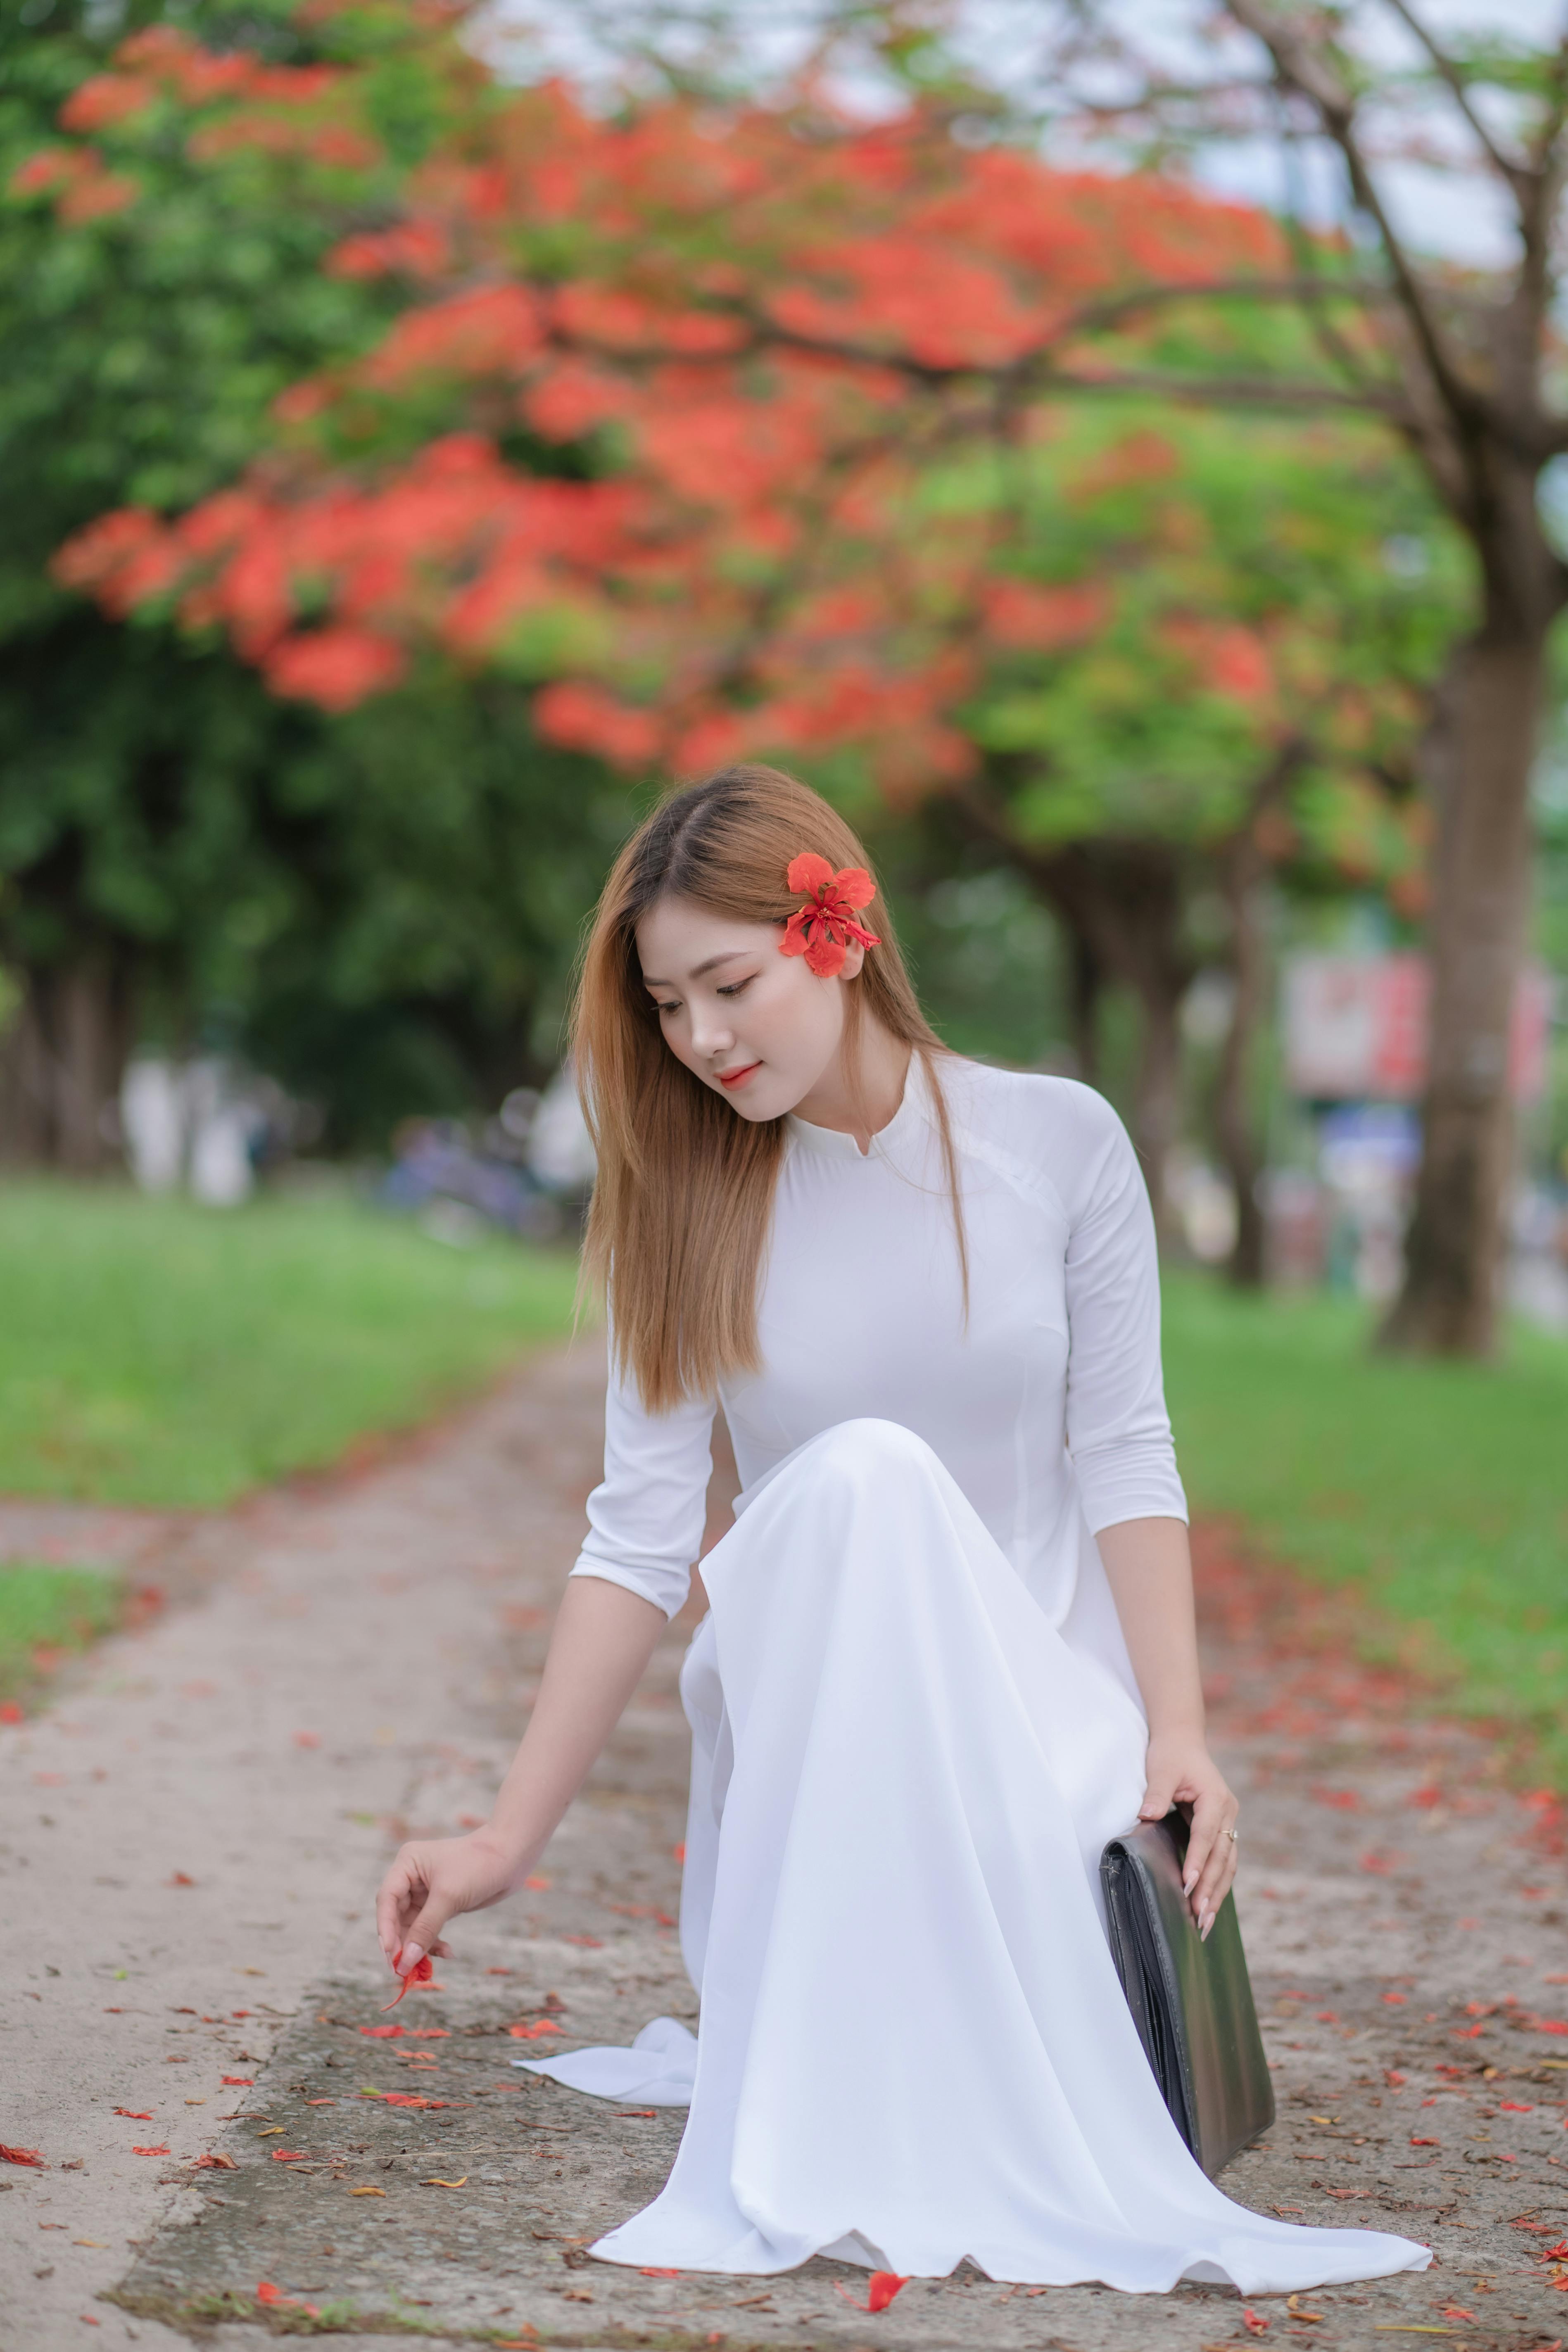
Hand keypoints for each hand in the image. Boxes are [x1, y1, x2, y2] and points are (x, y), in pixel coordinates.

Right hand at [375, 1829, 520, 1981]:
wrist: (512, 1857)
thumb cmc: (478, 1865)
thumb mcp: (449, 1897)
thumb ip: (425, 1929)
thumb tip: (405, 1961)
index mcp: (407, 1864)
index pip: (387, 1899)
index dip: (385, 1929)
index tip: (390, 1955)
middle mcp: (412, 1877)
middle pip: (396, 1917)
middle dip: (402, 1943)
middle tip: (404, 1970)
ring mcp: (426, 1892)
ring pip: (412, 1927)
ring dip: (419, 1947)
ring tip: (427, 1966)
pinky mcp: (441, 1904)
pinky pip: (428, 1929)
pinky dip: (434, 1943)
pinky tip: (447, 1952)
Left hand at [1138, 1733, 1238, 1940]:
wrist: (1183, 1742)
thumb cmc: (1171, 1754)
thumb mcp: (1162, 1769)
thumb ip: (1156, 1793)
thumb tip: (1146, 1816)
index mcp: (1216, 1798)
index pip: (1207, 1835)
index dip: (1198, 1860)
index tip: (1188, 1884)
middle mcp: (1228, 1812)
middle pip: (1222, 1856)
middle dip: (1211, 1887)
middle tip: (1200, 1918)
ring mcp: (1228, 1822)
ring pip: (1227, 1863)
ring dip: (1218, 1892)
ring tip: (1206, 1922)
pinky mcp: (1221, 1829)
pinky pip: (1223, 1860)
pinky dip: (1217, 1882)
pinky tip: (1209, 1904)